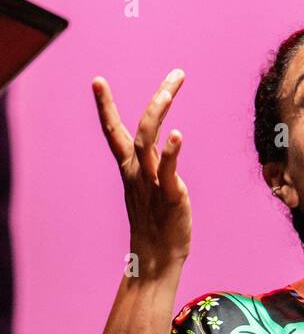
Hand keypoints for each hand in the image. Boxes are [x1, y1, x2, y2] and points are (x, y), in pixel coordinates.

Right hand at [93, 68, 190, 272]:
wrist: (156, 258)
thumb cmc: (155, 223)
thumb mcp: (149, 187)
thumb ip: (153, 165)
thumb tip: (162, 146)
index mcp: (131, 168)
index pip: (114, 132)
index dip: (105, 107)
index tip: (96, 81)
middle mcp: (139, 171)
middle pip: (141, 128)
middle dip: (157, 100)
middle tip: (177, 75)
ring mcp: (153, 182)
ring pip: (149, 141)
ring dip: (158, 114)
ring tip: (170, 90)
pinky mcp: (170, 196)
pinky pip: (168, 170)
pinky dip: (171, 151)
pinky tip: (178, 134)